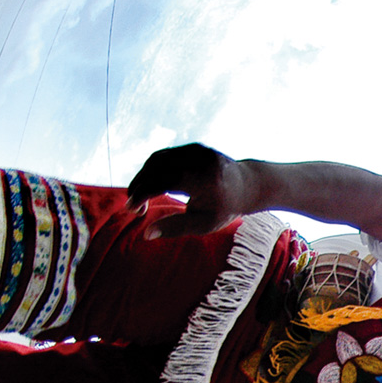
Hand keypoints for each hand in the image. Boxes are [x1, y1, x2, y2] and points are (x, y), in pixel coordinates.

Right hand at [126, 143, 259, 239]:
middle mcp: (198, 160)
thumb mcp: (203, 223)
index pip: (161, 181)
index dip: (142, 193)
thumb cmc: (225, 209)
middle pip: (155, 167)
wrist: (249, 187)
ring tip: (140, 196)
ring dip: (143, 176)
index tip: (132, 208)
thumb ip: (175, 227)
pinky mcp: (194, 147)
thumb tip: (146, 235)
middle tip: (134, 205)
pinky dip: (154, 168)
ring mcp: (196, 150)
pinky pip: (166, 155)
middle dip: (139, 185)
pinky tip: (150, 183)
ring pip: (157, 158)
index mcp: (202, 180)